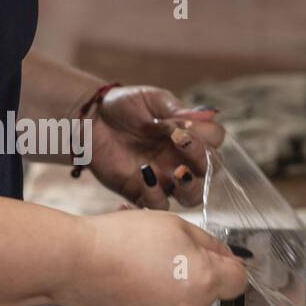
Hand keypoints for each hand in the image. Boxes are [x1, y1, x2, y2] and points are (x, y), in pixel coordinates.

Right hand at [55, 210, 247, 305]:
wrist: (75, 264)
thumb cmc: (122, 240)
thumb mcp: (177, 225)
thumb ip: (209, 243)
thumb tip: (224, 255)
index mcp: (205, 282)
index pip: (239, 280)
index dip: (230, 263)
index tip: (216, 253)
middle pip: (211, 289)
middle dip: (198, 269)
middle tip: (168, 247)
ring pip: (185, 298)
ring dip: (174, 280)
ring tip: (145, 258)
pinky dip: (154, 292)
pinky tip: (132, 274)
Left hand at [88, 85, 226, 209]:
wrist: (89, 120)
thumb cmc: (123, 106)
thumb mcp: (151, 99)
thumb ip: (177, 109)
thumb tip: (210, 114)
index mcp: (189, 136)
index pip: (216, 139)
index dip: (207, 135)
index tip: (182, 125)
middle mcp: (183, 159)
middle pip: (212, 170)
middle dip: (203, 158)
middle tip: (180, 143)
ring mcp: (166, 178)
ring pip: (193, 196)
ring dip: (189, 186)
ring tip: (175, 172)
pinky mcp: (144, 193)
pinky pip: (159, 205)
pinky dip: (154, 195)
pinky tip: (142, 174)